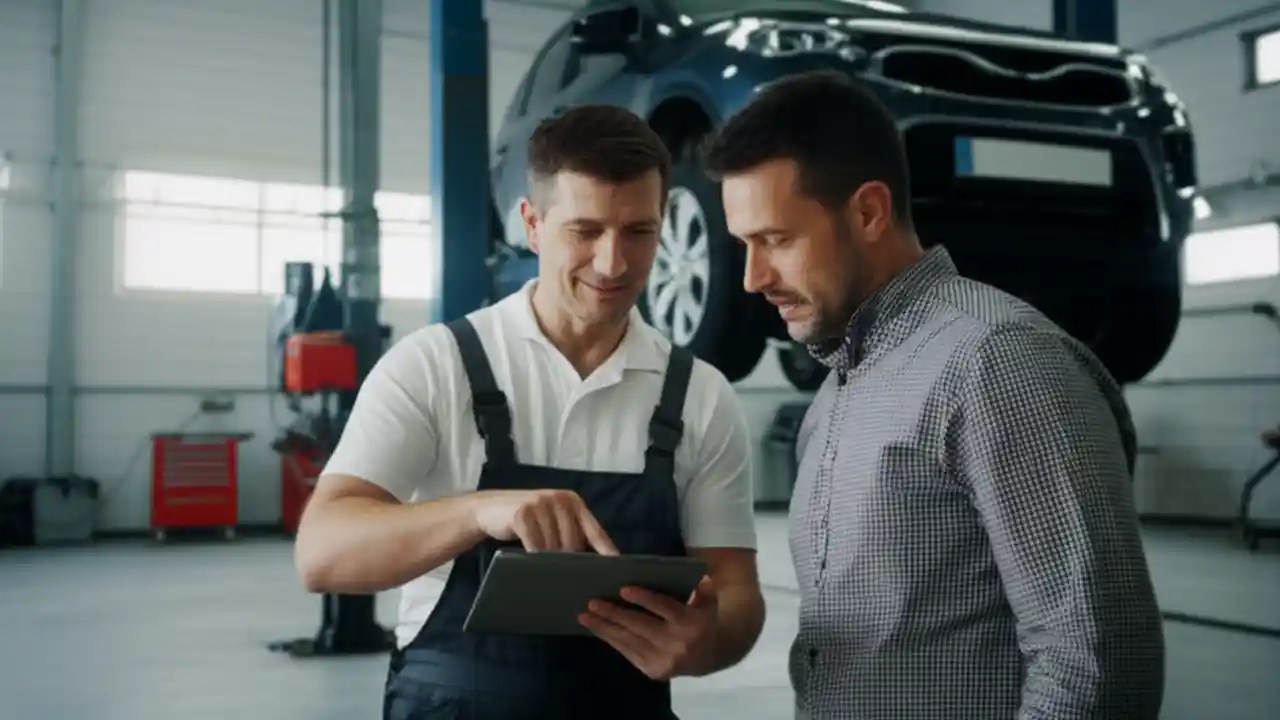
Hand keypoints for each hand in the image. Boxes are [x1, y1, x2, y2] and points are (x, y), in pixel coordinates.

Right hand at [472, 489, 618, 554]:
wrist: (488, 509)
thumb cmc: (527, 521)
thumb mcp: (553, 521)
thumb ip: (571, 533)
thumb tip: (593, 563)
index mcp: (573, 502)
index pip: (595, 530)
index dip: (606, 550)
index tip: (617, 567)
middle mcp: (561, 499)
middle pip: (573, 544)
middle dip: (565, 560)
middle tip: (554, 568)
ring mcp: (541, 504)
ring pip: (553, 548)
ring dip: (546, 559)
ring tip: (536, 559)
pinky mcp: (523, 513)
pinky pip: (535, 546)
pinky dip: (532, 556)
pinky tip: (527, 558)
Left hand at [578, 574, 718, 679]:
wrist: (706, 658)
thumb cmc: (701, 621)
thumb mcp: (708, 603)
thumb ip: (703, 589)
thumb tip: (699, 574)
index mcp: (690, 623)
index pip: (664, 608)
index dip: (643, 599)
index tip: (623, 589)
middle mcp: (675, 643)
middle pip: (640, 625)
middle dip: (614, 613)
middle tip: (593, 602)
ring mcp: (662, 659)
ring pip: (628, 640)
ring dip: (604, 628)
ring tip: (584, 616)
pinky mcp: (651, 670)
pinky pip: (627, 652)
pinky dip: (610, 639)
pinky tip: (596, 629)